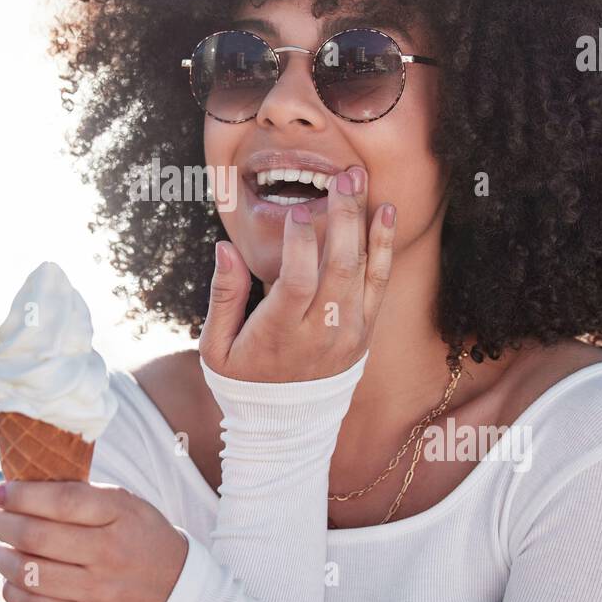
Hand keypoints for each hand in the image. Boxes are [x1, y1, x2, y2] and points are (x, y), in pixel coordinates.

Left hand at [0, 480, 188, 601]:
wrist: (181, 593)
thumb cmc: (142, 540)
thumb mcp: (127, 505)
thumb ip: (82, 496)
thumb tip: (21, 490)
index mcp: (121, 514)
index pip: (59, 501)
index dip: (20, 495)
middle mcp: (112, 553)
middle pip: (36, 537)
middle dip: (3, 524)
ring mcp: (104, 594)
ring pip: (30, 575)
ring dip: (3, 559)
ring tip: (2, 551)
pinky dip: (14, 592)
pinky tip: (13, 582)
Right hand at [199, 166, 395, 382]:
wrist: (284, 425)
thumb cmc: (242, 380)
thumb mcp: (216, 347)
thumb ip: (223, 296)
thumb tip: (225, 248)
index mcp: (280, 334)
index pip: (298, 281)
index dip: (299, 244)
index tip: (297, 210)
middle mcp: (322, 332)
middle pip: (338, 266)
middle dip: (342, 216)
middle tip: (342, 177)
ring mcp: (348, 333)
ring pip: (363, 270)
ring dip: (364, 222)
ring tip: (362, 182)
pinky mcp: (364, 332)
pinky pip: (380, 284)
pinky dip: (384, 248)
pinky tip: (385, 215)